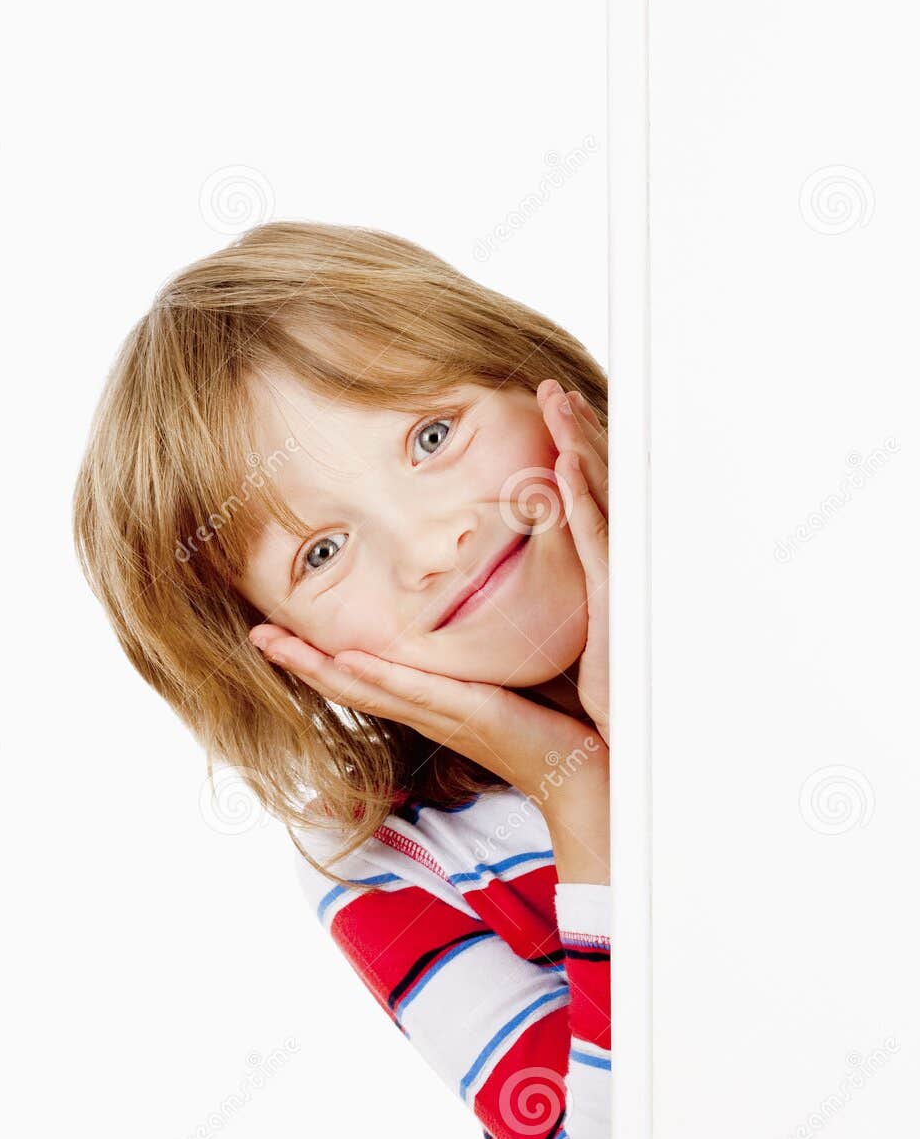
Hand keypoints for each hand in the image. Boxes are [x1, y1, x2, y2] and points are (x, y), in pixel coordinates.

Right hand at [246, 619, 606, 832]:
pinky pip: (410, 693)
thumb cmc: (560, 723)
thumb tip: (488, 603)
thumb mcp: (516, 673)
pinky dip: (374, 678)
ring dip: (315, 666)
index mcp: (436, 700)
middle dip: (299, 660)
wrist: (588, 773)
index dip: (321, 655)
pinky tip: (342, 662)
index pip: (367, 674)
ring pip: (364, 686)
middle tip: (256, 634)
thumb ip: (496, 642)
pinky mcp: (467, 716)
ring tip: (273, 644)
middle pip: (347, 682)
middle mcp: (428, 709)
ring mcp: (441, 715)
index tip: (283, 633)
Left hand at [535, 379, 608, 746]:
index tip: (557, 416)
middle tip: (553, 390)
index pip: (591, 499)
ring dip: (581, 446)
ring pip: (601, 498)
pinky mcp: (617, 598)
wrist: (617, 748)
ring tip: (559, 404)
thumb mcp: (569, 636)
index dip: (578, 453)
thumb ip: (552, 597)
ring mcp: (622, 578)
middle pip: (600, 484)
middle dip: (578, 432)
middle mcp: (619, 567)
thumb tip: (516, 574)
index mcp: (605, 572)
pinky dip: (586, 499)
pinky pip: (598, 539)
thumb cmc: (596, 701)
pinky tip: (569, 465)